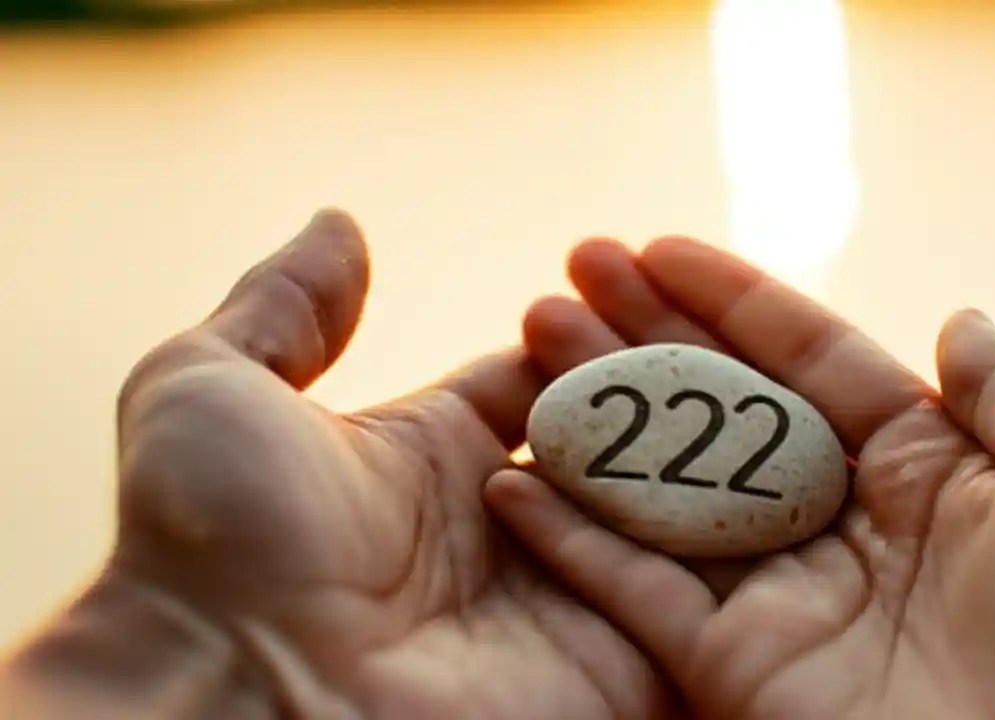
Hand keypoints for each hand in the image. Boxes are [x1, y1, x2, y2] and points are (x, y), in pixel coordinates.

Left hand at [2, 212, 671, 719]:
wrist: (242, 695)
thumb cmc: (209, 546)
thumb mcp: (213, 389)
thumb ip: (285, 305)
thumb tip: (339, 221)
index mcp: (432, 460)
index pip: (536, 380)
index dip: (578, 331)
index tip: (622, 272)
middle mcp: (507, 527)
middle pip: (611, 433)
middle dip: (646, 367)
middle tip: (681, 304)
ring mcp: (565, 596)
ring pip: (663, 502)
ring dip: (695, 436)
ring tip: (723, 362)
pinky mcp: (616, 663)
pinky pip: (689, 592)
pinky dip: (722, 534)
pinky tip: (751, 456)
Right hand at [486, 236, 994, 718]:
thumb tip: (958, 317)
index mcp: (924, 467)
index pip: (808, 361)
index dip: (733, 300)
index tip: (655, 248)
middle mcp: (844, 523)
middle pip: (723, 411)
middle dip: (648, 337)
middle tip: (572, 272)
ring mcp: (783, 595)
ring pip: (666, 488)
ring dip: (596, 417)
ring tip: (529, 338)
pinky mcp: (733, 667)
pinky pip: (634, 593)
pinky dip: (568, 541)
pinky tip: (509, 480)